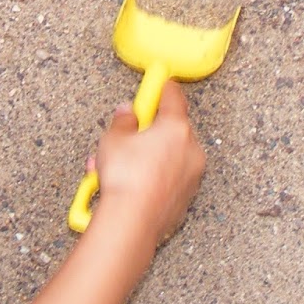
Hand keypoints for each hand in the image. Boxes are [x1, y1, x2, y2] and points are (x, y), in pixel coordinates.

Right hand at [89, 81, 203, 246]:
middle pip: (171, 130)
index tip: (159, 81)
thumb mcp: (113, 139)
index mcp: (176, 128)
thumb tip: (126, 114)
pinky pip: (168, 179)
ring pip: (168, 157)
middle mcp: (190, 150)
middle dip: (149, 130)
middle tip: (127, 133)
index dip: (162, 87)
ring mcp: (190, 176)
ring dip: (147, 157)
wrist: (132, 222)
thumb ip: (123, 122)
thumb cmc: (126, 179)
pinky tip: (130, 183)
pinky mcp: (185, 198)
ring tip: (117, 166)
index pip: (173, 97)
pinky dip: (152, 177)